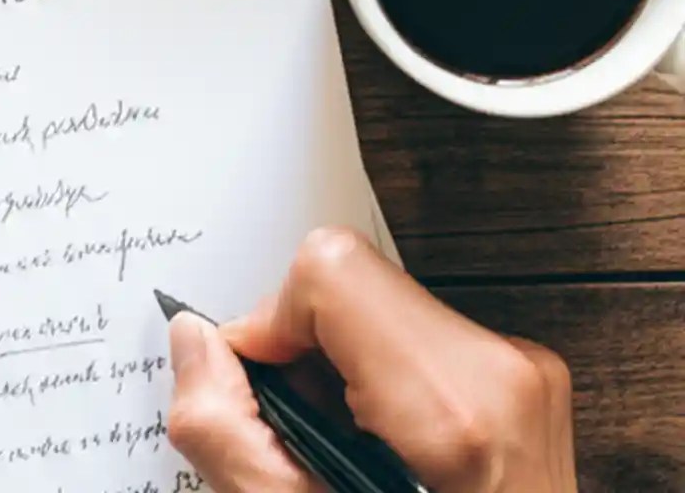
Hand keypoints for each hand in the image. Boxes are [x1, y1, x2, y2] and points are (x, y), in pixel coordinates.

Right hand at [165, 227, 576, 492]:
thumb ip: (227, 432)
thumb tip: (196, 344)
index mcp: (451, 409)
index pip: (330, 269)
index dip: (270, 322)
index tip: (264, 386)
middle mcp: (501, 372)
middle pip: (350, 282)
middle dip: (300, 351)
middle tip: (303, 433)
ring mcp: (521, 371)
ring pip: (378, 305)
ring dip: (336, 368)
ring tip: (344, 448)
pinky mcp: (522, 378)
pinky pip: (415, 336)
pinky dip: (377, 382)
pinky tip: (378, 447)